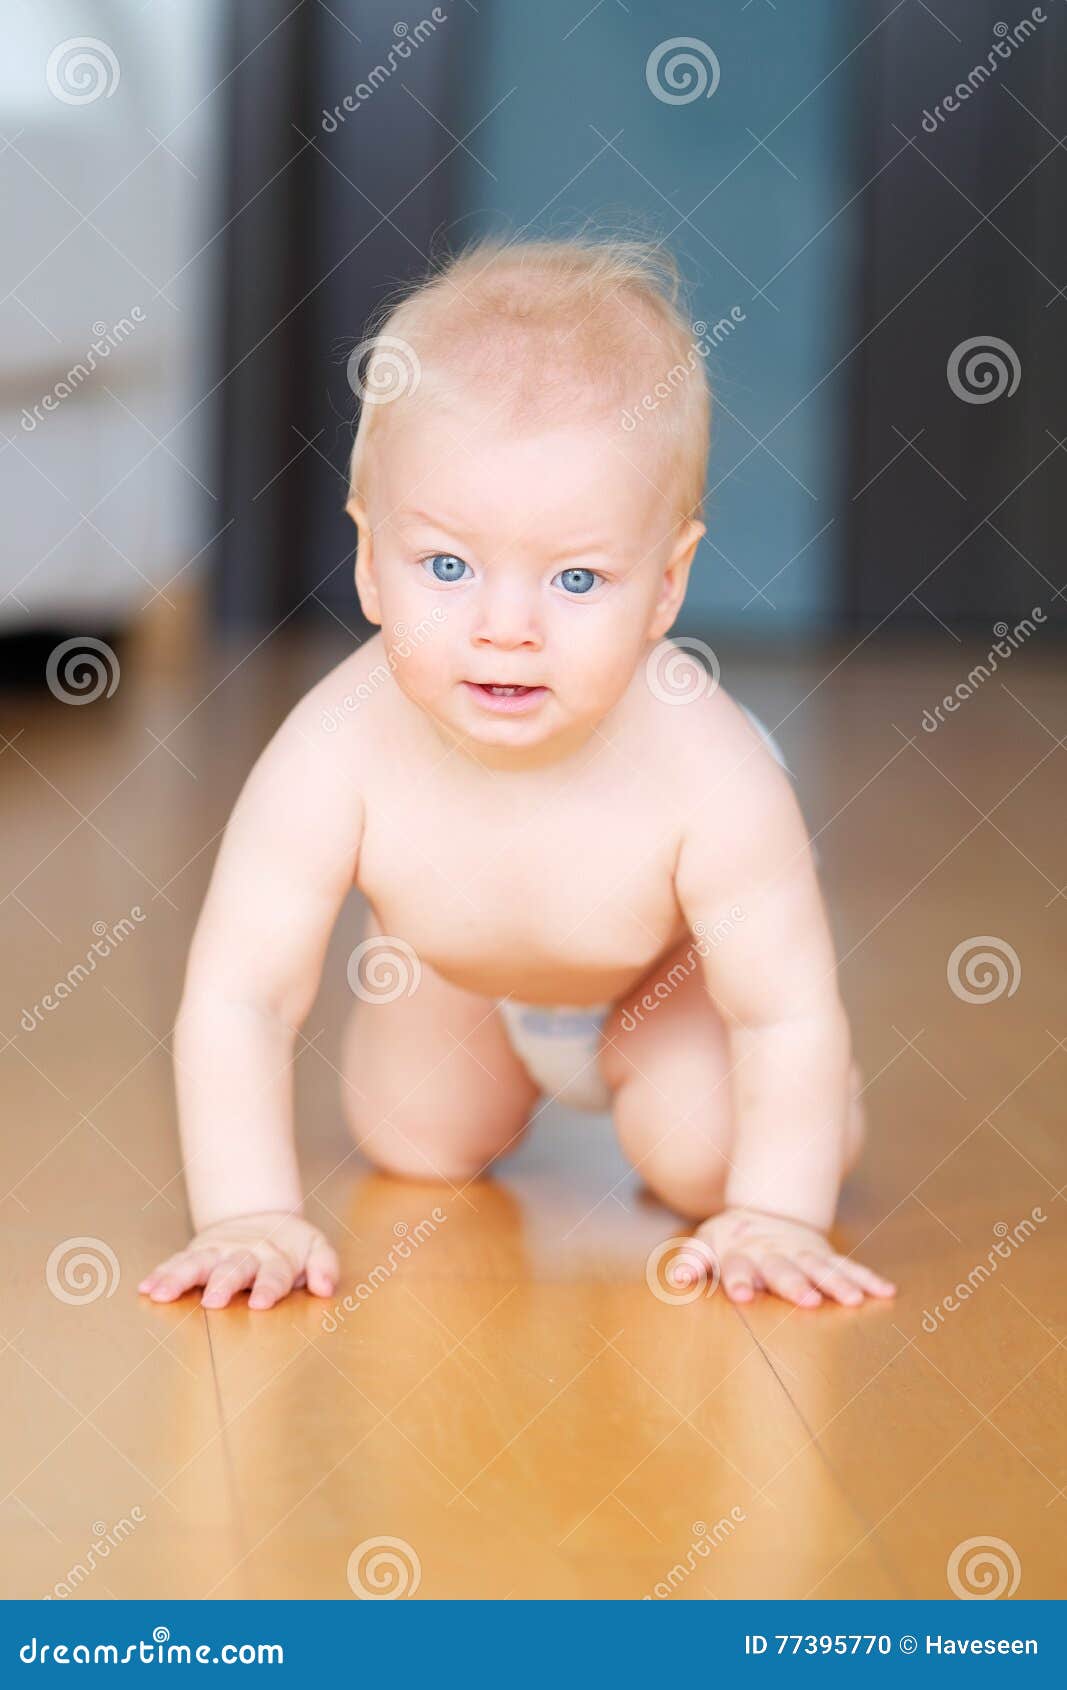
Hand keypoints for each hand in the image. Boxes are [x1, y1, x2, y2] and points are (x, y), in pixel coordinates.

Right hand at [138, 1212, 339, 1310]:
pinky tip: (146, 1287)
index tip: (260, 1303)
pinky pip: (176, 1262)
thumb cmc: (290, 1245)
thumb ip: (325, 1267)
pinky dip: (161, 1274)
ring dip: (179, 1278)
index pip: (274, 1273)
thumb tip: (326, 1288)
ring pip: (197, 1263)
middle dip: (223, 1283)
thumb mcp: (316, 1247)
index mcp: (275, 1256)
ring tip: (161, 1294)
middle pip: (233, 1268)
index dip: (268, 1287)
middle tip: (213, 1301)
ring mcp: (217, 1251)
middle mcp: (244, 1253)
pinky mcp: (197, 1252)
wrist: (261, 1216)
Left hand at [683, 1207, 895, 1308]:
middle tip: (805, 1299)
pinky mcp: (825, 1256)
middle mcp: (775, 1254)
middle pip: (784, 1269)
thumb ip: (693, 1261)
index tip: (738, 1294)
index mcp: (742, 1253)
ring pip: (822, 1268)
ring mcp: (803, 1254)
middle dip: (793, 1283)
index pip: (737, 1267)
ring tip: (853, 1300)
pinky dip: (867, 1279)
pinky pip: (849, 1268)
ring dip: (837, 1283)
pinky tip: (887, 1292)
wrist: (765, 1214)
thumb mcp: (706, 1244)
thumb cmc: (730, 1240)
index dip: (737, 1279)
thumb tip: (677, 1277)